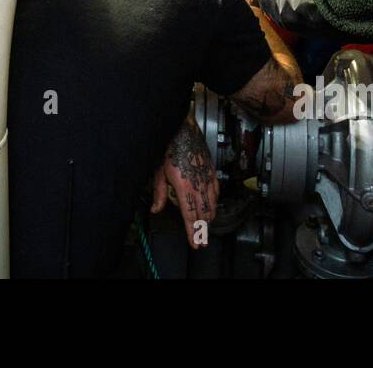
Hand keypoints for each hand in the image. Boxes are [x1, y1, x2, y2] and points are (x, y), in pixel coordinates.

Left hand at [151, 116, 218, 248]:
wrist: (182, 129)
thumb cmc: (168, 148)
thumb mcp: (158, 172)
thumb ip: (158, 193)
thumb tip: (156, 210)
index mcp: (184, 187)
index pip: (190, 217)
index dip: (193, 233)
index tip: (195, 244)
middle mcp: (198, 185)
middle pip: (203, 214)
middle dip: (202, 230)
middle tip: (201, 242)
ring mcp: (207, 178)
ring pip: (212, 204)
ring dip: (209, 218)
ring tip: (205, 228)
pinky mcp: (212, 171)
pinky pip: (216, 191)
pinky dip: (215, 202)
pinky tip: (212, 206)